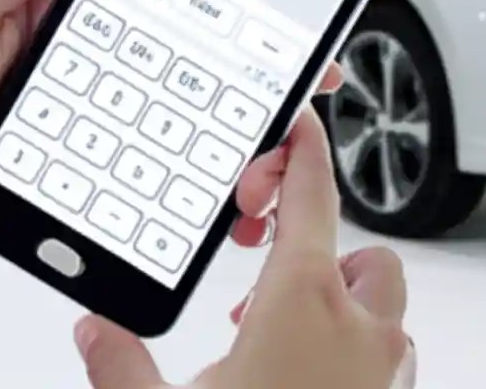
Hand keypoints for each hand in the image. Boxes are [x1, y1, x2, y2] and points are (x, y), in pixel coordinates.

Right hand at [75, 109, 414, 388]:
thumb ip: (122, 366)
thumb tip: (95, 330)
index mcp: (304, 304)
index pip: (312, 200)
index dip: (305, 153)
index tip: (302, 123)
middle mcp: (362, 329)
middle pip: (360, 256)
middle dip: (318, 262)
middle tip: (262, 291)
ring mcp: (389, 371)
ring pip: (381, 312)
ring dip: (339, 313)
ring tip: (276, 349)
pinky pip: (387, 360)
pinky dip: (354, 357)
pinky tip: (304, 388)